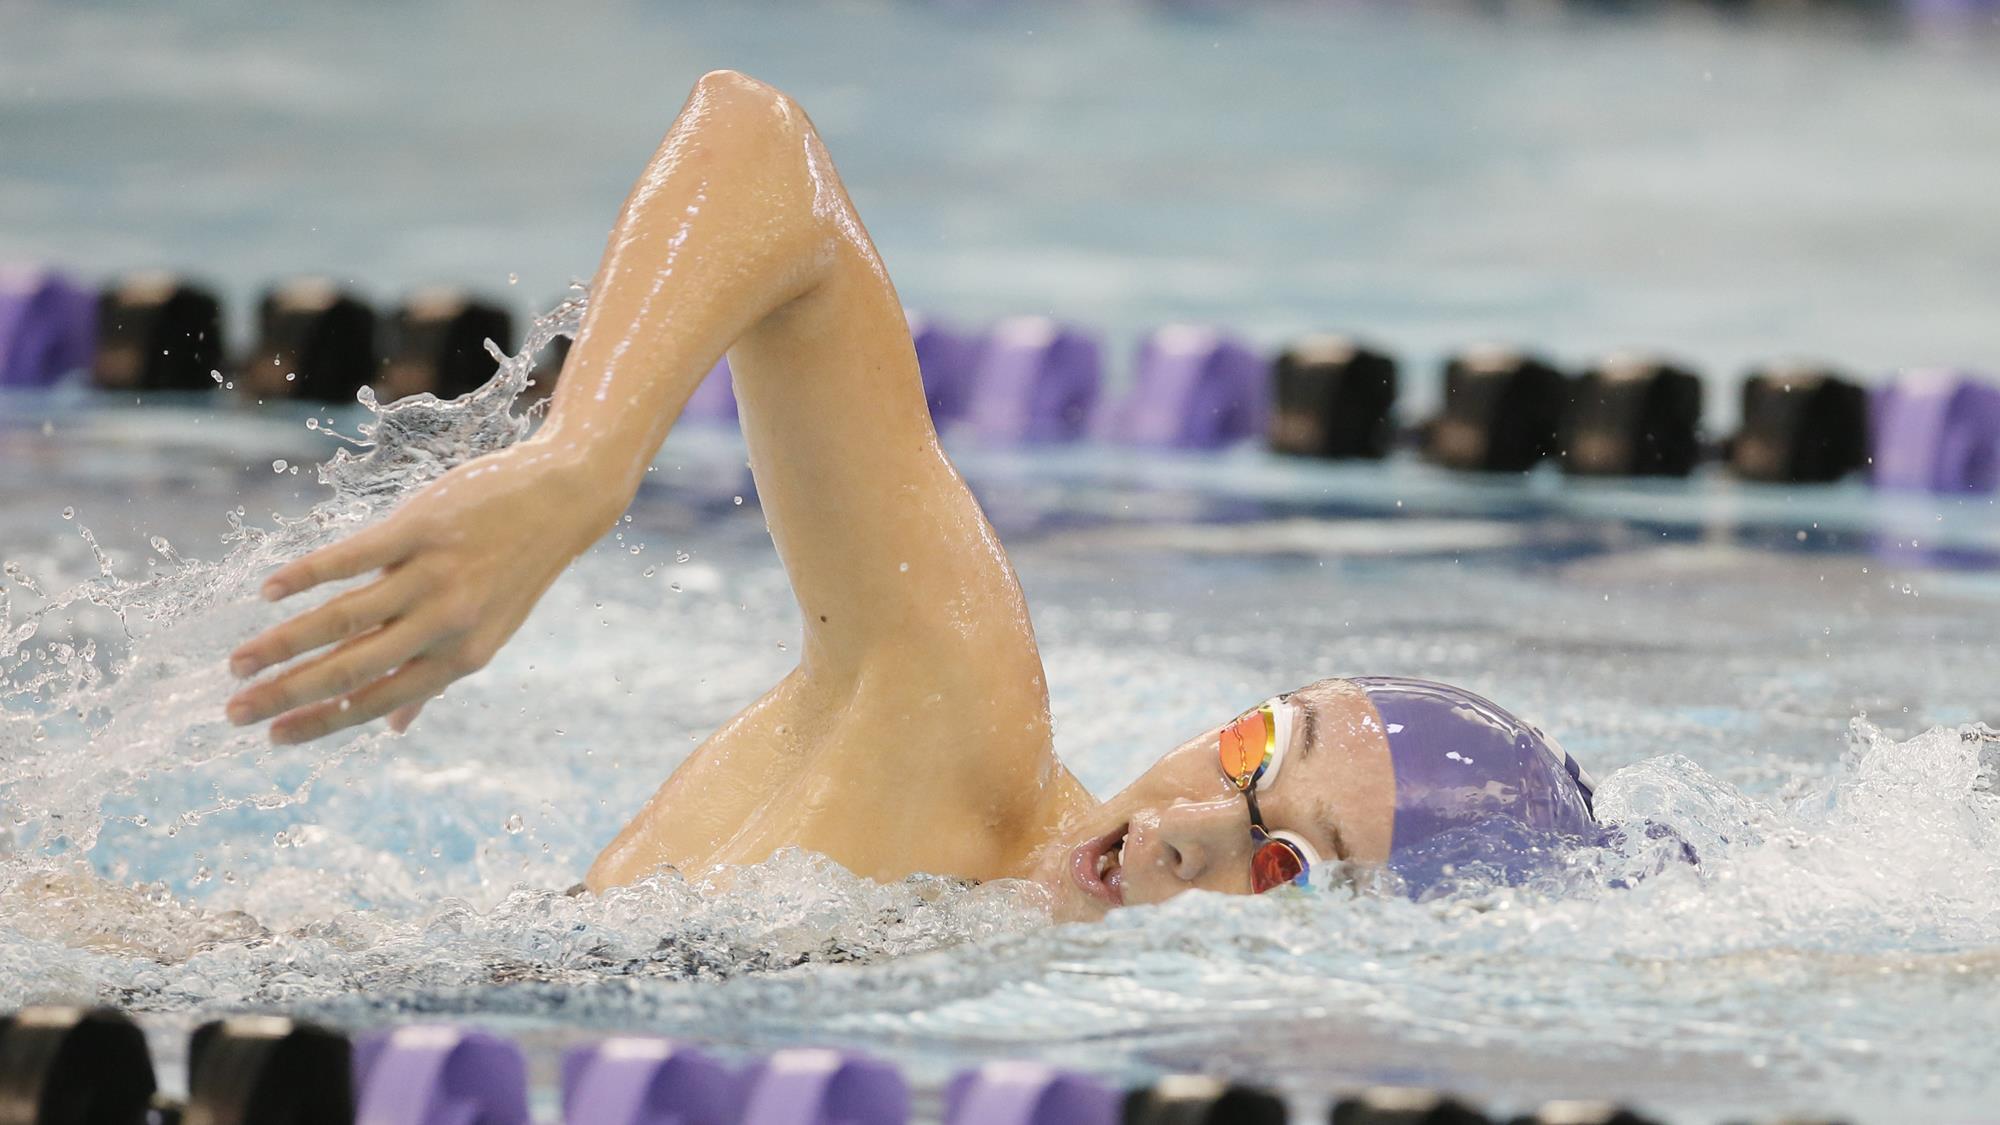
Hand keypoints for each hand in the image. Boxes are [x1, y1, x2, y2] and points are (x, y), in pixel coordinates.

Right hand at [225, 441, 619, 743]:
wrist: (562, 502)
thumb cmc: (514, 572)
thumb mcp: (485, 633)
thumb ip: (435, 678)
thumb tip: (393, 729)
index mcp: (460, 657)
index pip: (377, 700)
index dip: (322, 723)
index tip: (271, 740)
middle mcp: (447, 623)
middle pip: (352, 668)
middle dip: (287, 694)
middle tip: (233, 713)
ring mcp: (434, 575)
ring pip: (344, 618)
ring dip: (283, 642)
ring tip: (238, 662)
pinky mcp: (422, 528)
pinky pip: (354, 557)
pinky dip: (308, 574)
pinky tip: (269, 592)